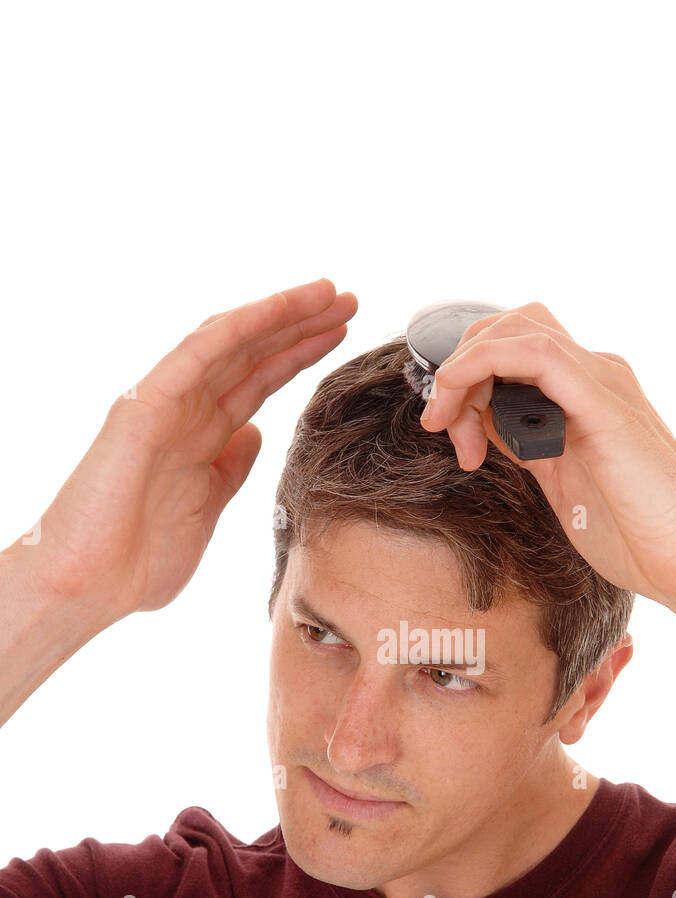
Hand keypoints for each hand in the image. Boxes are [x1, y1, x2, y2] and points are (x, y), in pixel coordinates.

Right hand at [32, 278, 357, 618]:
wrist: (87, 587)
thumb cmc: (136, 563)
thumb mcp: (206, 510)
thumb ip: (229, 470)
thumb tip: (254, 434)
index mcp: (199, 437)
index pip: (257, 382)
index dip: (298, 355)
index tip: (340, 335)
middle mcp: (182, 412)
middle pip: (251, 355)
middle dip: (301, 326)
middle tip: (350, 300)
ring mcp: (163, 405)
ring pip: (229, 343)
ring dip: (280, 315)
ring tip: (329, 294)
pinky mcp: (144, 406)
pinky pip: (196, 354)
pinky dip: (238, 329)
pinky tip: (277, 310)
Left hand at [419, 301, 675, 607]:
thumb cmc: (640, 539)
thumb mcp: (564, 485)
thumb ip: (531, 449)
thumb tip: (487, 428)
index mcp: (590, 396)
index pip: (515, 353)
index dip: (469, 383)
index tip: (455, 441)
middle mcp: (598, 377)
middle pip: (510, 328)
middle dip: (461, 368)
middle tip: (446, 429)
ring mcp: (602, 383)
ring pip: (515, 329)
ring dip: (463, 368)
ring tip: (447, 423)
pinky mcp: (602, 401)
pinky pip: (532, 352)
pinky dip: (481, 366)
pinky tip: (463, 409)